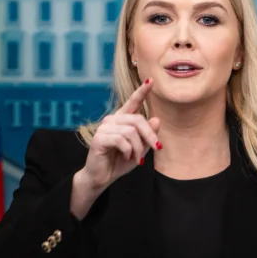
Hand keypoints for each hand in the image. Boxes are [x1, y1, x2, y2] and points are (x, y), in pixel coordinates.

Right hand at [75, 79, 160, 193]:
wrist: (102, 177)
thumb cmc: (120, 162)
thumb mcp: (140, 149)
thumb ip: (147, 135)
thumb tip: (156, 120)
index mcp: (122, 120)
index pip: (132, 102)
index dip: (142, 91)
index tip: (151, 81)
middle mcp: (112, 120)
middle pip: (137, 120)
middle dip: (150, 135)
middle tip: (156, 148)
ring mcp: (104, 128)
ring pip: (130, 131)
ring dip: (138, 147)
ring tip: (136, 158)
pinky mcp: (99, 138)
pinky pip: (121, 140)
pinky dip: (128, 151)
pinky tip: (126, 156)